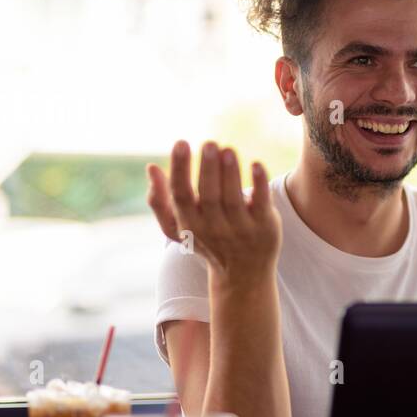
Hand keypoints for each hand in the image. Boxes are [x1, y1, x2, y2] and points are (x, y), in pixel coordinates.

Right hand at [146, 140, 281, 289]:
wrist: (243, 274)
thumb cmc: (207, 241)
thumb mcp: (178, 227)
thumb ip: (160, 200)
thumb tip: (151, 167)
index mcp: (190, 223)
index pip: (181, 195)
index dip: (180, 169)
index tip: (181, 142)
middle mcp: (214, 228)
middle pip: (209, 196)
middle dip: (208, 169)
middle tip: (209, 143)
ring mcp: (240, 229)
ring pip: (233, 200)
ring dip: (230, 173)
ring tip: (228, 149)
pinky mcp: (264, 227)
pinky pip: (261, 205)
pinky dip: (259, 185)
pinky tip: (256, 164)